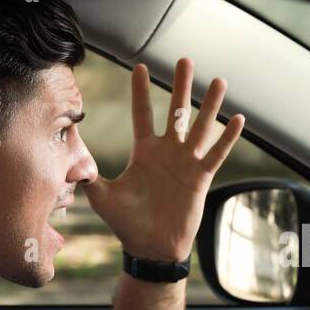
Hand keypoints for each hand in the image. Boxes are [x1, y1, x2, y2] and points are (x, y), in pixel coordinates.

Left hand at [83, 58, 243, 261]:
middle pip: (176, 111)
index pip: (143, 114)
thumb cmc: (127, 224)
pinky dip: (228, 137)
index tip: (139, 67)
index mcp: (144, 152)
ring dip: (209, 104)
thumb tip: (70, 161)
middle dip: (180, 86)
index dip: (141, 92)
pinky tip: (238, 118)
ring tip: (218, 80)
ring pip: (200, 127)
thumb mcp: (103, 198)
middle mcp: (167, 152)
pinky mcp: (201, 177)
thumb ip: (90, 177)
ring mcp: (186, 163)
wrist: (151, 248)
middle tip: (185, 60)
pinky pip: (216, 153)